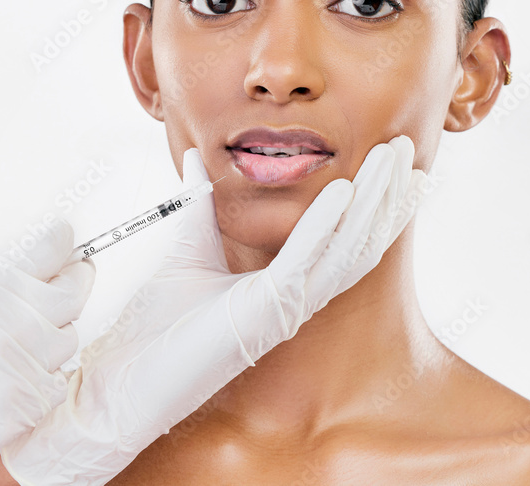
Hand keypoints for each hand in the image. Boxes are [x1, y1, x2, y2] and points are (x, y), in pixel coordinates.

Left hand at [0, 135, 426, 485]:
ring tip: (395, 159)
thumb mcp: (187, 250)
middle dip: (387, 193)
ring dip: (374, 202)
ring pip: (347, 251)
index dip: (374, 203)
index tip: (393, 164)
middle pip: (359, 242)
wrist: (122, 381)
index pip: (343, 241)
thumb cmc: (156, 327)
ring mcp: (283, 309)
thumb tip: (200, 158)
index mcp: (283, 288)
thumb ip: (200, 204)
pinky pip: (305, 263)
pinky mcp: (263, 314)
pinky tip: (343, 190)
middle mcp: (294, 300)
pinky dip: (325, 225)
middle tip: (407, 148)